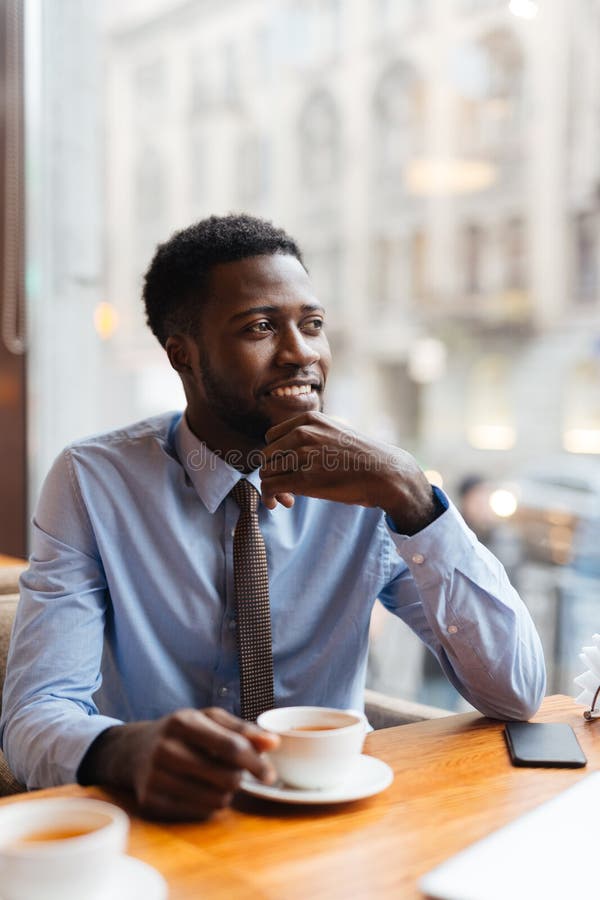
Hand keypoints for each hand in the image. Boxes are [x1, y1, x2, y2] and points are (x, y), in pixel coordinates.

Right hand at [78, 707, 279, 819]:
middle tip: (235, 773)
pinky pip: (198, 813)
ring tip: (217, 780)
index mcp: (183, 722)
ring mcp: (155, 777)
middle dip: (239, 778)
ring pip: (215, 799)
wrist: (133, 750)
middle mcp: (165, 748)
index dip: (255, 762)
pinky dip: (208, 805)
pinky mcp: (150, 802)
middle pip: (225, 777)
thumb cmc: (181, 732)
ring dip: (226, 793)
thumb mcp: (208, 719)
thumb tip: (274, 743)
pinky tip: (201, 790)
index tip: (270, 775)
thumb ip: (242, 729)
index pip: (230, 746)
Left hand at [260, 412, 439, 534]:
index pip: (271, 437)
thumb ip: (311, 437)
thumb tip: (287, 454)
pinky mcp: (304, 479)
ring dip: (272, 488)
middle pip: (266, 456)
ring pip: (265, 473)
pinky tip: (284, 504)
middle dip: (272, 473)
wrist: (385, 472)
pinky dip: (270, 498)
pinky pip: (270, 487)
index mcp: (309, 419)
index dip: (275, 456)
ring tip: (288, 499)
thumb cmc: (362, 457)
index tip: (286, 470)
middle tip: (287, 489)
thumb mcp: (335, 432)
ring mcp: (302, 455)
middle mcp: (302, 433)